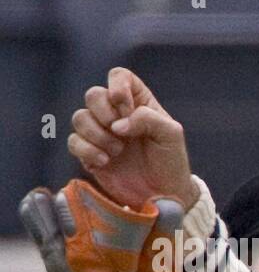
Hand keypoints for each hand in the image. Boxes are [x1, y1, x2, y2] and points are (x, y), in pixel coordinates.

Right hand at [69, 67, 198, 210]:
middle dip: (105, 113)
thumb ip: (148, 118)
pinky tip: (105, 161)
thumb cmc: (171, 161)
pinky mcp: (89, 154)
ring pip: (79, 117)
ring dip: (98, 134)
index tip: (126, 107)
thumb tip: (118, 125)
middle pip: (92, 94)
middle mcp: (116, 114)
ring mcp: (101, 134)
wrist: (164, 195)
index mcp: (138, 103)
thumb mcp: (171, 135)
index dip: (117, 86)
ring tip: (118, 151)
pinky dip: (87, 149)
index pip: (119, 76)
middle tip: (123, 134)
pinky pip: (74, 141)